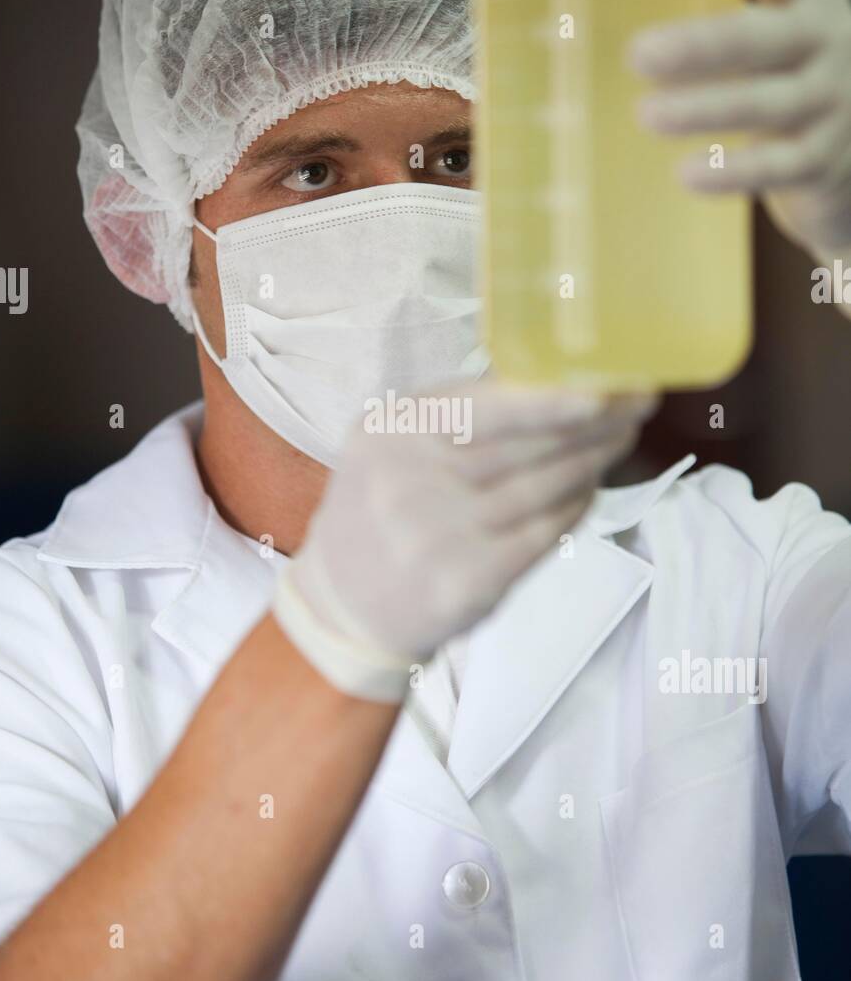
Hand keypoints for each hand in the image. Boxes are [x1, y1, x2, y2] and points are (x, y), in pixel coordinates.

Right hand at [273, 380, 656, 698]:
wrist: (343, 604)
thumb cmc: (383, 508)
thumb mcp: (392, 444)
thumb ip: (459, 415)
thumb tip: (551, 376)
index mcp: (392, 431)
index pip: (486, 407)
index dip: (553, 397)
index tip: (607, 384)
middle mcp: (409, 482)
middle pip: (525, 447)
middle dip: (593, 423)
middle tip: (636, 402)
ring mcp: (438, 537)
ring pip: (542, 489)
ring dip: (592, 461)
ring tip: (619, 439)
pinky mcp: (467, 583)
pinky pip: (542, 534)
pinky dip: (574, 507)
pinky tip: (588, 488)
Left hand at [630, 0, 850, 255]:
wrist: (850, 152)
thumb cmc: (787, 76)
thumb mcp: (771, 34)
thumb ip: (723, 17)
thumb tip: (611, 8)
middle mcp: (830, 41)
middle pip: (763, 39)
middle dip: (700, 47)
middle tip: (638, 54)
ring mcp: (832, 101)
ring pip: (767, 105)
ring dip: (705, 109)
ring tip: (647, 115)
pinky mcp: (824, 160)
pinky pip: (778, 166)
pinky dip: (733, 172)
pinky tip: (687, 174)